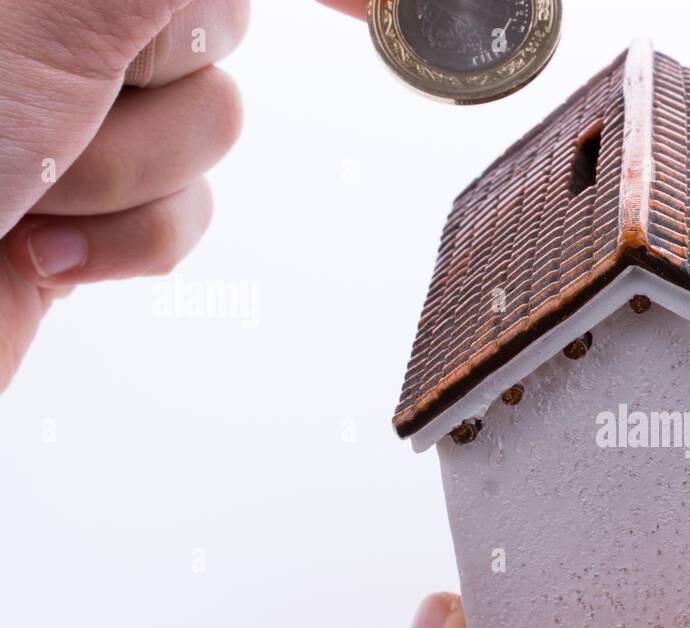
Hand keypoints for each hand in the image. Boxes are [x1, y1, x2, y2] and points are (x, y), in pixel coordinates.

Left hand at [0, 0, 253, 391]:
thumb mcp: (52, 10)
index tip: (361, 4)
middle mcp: (54, 19)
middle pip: (215, 20)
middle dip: (150, 81)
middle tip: (48, 104)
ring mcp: (71, 107)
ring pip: (209, 122)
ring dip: (129, 175)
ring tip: (25, 191)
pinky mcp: (90, 200)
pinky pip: (189, 207)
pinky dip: (130, 239)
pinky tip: (42, 245)